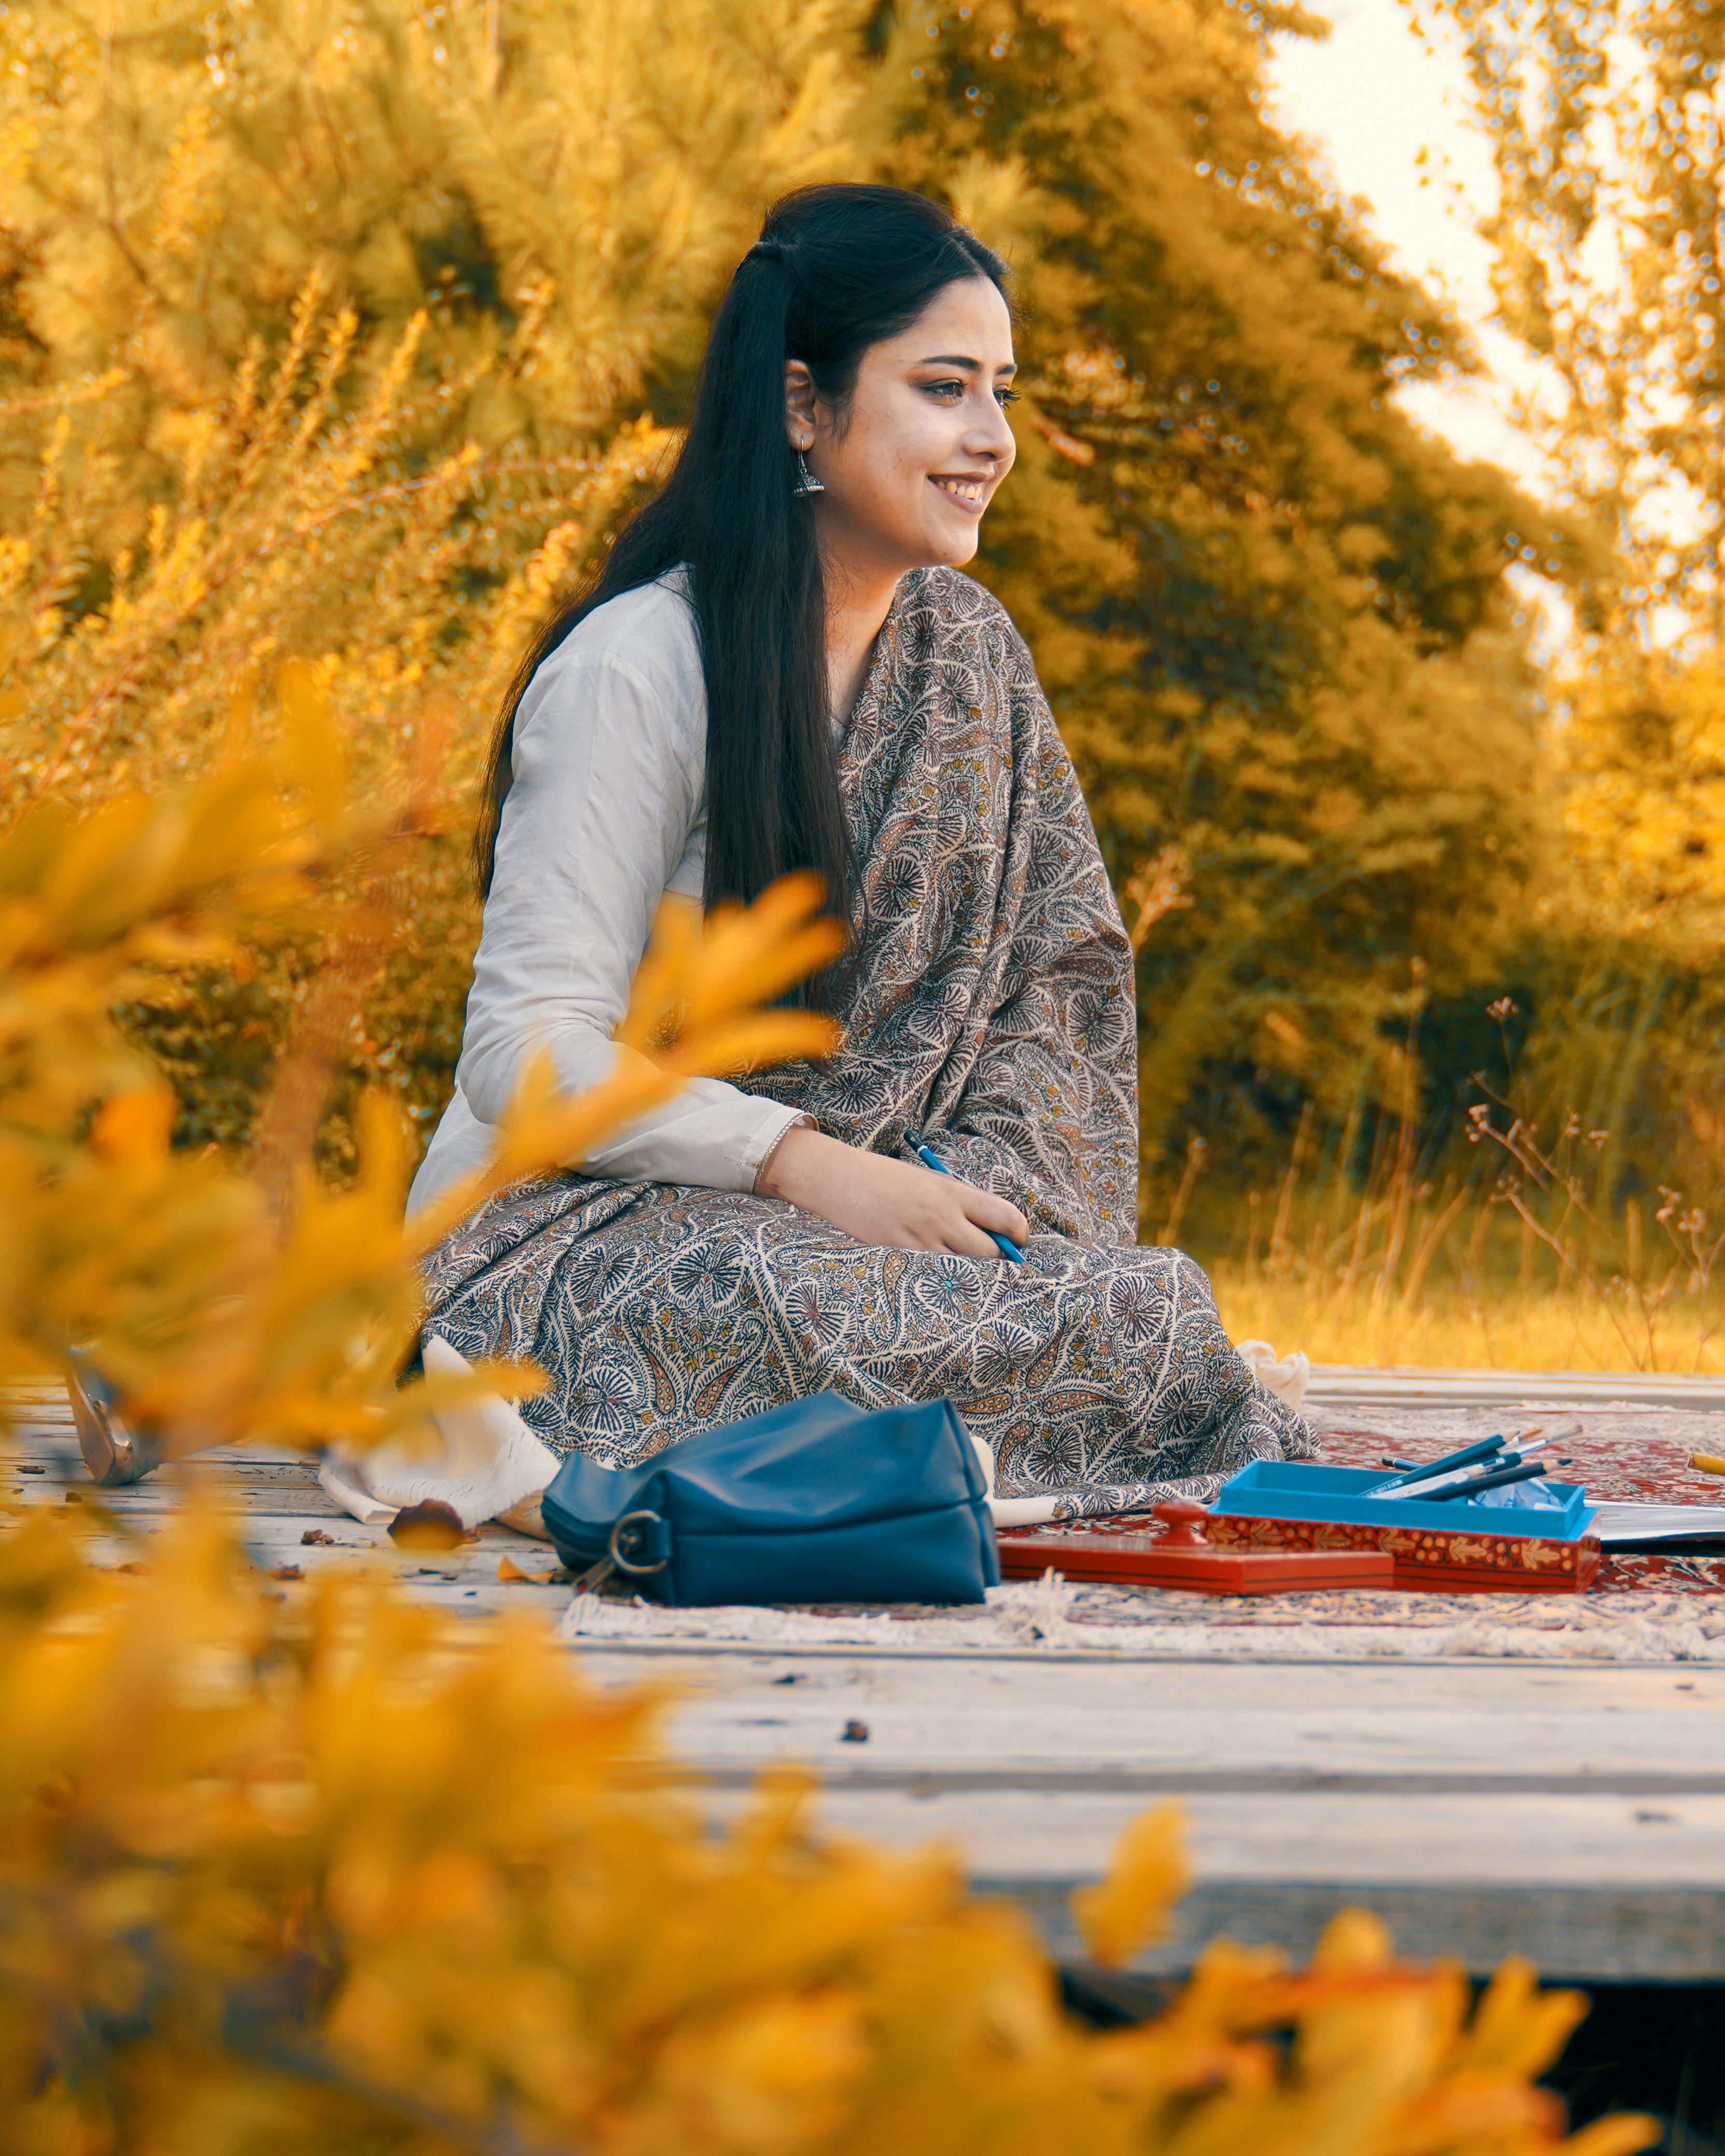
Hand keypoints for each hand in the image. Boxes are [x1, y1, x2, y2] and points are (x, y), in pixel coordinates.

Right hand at [758, 1127, 1029, 1258]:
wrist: (839, 1179)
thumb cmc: (886, 1178)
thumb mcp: (930, 1182)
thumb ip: (959, 1204)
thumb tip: (991, 1232)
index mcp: (953, 1192)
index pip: (1006, 1218)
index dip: (1019, 1235)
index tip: (1018, 1242)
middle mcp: (942, 1218)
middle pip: (990, 1253)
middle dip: (997, 1260)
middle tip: (993, 1261)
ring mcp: (920, 1241)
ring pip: (963, 1269)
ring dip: (967, 1271)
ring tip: (958, 1266)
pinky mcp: (900, 1257)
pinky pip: (932, 1275)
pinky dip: (939, 1277)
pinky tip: (933, 1272)